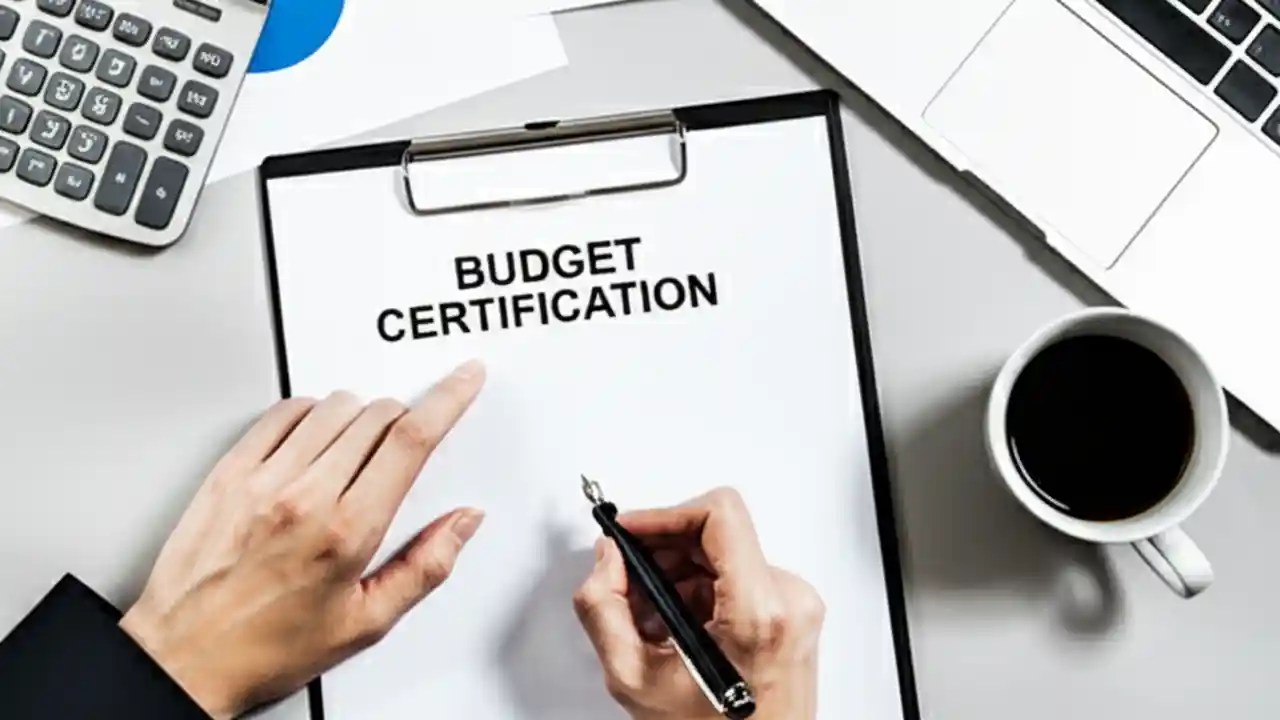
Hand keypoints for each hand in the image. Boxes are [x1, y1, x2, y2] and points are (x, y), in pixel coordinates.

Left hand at [119, 360, 487, 718]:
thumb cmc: (267, 646)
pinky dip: (309, 413)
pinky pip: (282, 413)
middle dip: (405, 417)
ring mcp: (262, 479)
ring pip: (333, 406)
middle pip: (377, 416)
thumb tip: (461, 523)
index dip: (447, 400)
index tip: (464, 381)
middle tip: (405, 442)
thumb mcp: (365, 622)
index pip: (410, 441)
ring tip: (357, 448)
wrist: (184, 659)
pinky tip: (313, 439)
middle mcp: (304, 497)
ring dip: (359, 414)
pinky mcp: (229, 472)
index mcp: (346, 532)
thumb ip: (425, 567)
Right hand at [573, 488, 824, 719]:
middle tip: (627, 579)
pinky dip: (700, 592)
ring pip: (724, 554)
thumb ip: (605, 608)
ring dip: (678, 575)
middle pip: (717, 532)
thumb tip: (607, 561)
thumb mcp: (636, 679)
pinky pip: (739, 577)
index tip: (632, 531)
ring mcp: (797, 605)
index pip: (718, 514)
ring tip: (649, 618)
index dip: (665, 514)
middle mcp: (789, 599)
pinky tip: (676, 627)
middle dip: (662, 551)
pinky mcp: (794, 613)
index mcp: (760, 611)